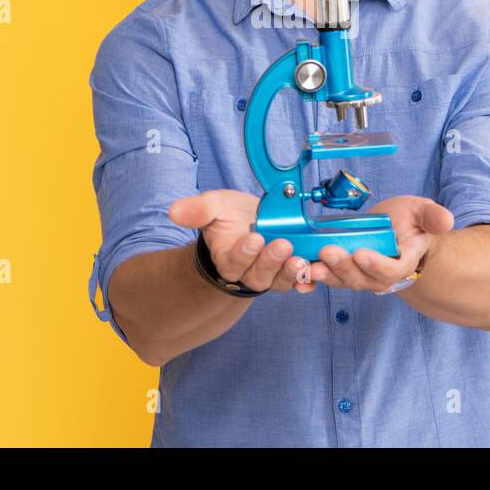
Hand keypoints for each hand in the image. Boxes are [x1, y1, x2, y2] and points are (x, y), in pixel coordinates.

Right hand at [168, 189, 316, 294]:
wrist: (250, 221)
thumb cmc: (230, 218)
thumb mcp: (214, 207)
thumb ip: (198, 210)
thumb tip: (174, 211)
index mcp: (228, 259)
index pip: (233, 262)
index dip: (243, 253)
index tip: (253, 238)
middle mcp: (249, 272)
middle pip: (259, 274)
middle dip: (271, 261)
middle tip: (282, 244)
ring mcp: (271, 275)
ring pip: (280, 280)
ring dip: (291, 272)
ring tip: (301, 260)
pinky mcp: (290, 274)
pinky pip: (299, 282)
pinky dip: (307, 281)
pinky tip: (315, 276)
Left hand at [305, 195, 453, 292]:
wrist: (397, 232)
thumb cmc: (411, 223)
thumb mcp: (422, 212)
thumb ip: (432, 217)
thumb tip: (446, 220)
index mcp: (403, 261)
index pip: (392, 269)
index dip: (377, 264)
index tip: (362, 253)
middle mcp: (381, 274)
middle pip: (363, 278)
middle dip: (344, 267)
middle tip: (328, 252)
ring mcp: (361, 276)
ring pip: (344, 280)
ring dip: (327, 274)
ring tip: (311, 264)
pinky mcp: (344, 271)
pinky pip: (330, 277)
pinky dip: (315, 276)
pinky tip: (301, 268)